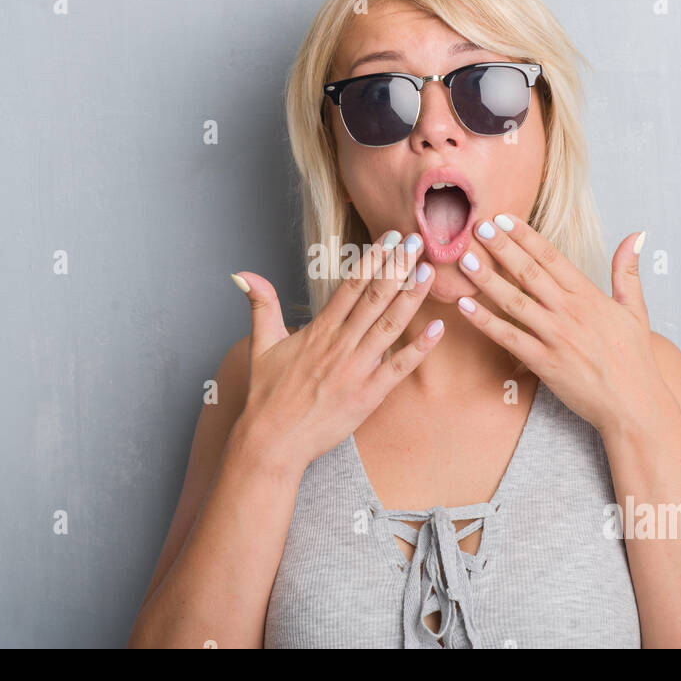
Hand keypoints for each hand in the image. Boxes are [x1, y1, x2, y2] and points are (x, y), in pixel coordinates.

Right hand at [230, 230, 441, 470]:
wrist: (273, 441)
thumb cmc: (267, 395)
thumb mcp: (261, 344)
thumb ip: (261, 304)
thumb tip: (243, 274)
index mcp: (318, 331)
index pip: (351, 287)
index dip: (373, 260)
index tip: (390, 238)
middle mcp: (339, 345)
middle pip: (374, 299)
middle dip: (397, 268)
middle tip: (416, 241)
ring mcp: (356, 370)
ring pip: (389, 326)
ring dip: (411, 297)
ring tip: (428, 272)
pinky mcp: (368, 396)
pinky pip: (399, 367)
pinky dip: (419, 348)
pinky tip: (437, 328)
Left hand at [453, 214, 664, 437]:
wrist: (635, 404)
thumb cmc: (634, 358)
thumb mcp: (636, 309)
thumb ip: (628, 271)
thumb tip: (637, 234)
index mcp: (589, 296)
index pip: (552, 257)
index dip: (526, 236)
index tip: (503, 219)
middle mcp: (570, 312)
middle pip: (529, 273)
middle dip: (501, 248)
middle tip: (477, 228)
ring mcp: (556, 337)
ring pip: (514, 302)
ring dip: (487, 280)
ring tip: (464, 261)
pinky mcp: (545, 363)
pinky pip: (509, 338)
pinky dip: (486, 322)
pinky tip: (466, 306)